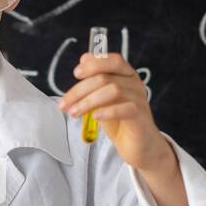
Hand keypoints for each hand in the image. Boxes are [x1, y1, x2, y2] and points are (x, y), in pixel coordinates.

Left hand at [56, 52, 173, 170]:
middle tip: (65, 104)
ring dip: (88, 102)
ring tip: (74, 113)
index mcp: (126, 75)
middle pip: (105, 77)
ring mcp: (139, 99)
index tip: (76, 74)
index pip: (113, 60)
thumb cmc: (119, 122)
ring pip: (113, 91)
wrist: (138, 146)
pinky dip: (108, 111)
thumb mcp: (102, 99)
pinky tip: (95, 117)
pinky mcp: (140, 116)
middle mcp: (135, 83)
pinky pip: (125, 109)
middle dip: (80, 90)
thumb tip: (84, 59)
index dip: (94, 64)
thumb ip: (94, 81)